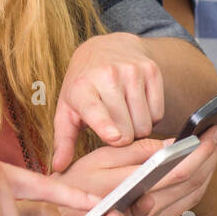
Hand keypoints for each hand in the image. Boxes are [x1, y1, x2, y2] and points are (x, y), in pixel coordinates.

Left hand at [51, 31, 164, 172]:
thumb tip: (58, 169)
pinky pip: (158, 113)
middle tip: (114, 130)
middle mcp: (107, 75)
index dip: (106, 125)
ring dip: (137, 129)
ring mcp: (132, 71)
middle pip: (127, 128)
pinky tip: (137, 107)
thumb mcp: (67, 109)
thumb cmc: (83, 85)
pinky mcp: (151, 70)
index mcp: (81, 87)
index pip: (95, 109)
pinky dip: (150, 117)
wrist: (107, 46)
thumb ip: (63, 140)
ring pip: (145, 123)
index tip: (115, 138)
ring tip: (124, 117)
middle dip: (122, 138)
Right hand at [55, 123, 216, 215]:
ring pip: (192, 197)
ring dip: (210, 168)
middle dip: (214, 154)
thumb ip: (139, 152)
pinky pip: (182, 208)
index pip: (182, 171)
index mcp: (133, 192)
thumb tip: (175, 143)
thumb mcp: (101, 158)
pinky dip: (196, 184)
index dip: (205, 149)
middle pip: (194, 184)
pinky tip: (202, 165)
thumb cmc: (76, 183)